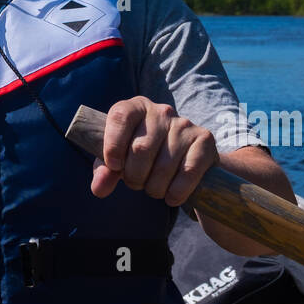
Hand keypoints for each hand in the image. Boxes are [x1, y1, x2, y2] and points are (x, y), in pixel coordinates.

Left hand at [91, 96, 216, 205]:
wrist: (187, 162)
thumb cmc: (144, 159)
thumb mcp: (121, 161)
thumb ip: (105, 172)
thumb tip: (98, 188)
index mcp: (136, 107)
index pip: (119, 116)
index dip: (113, 145)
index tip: (114, 166)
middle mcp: (161, 111)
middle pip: (140, 148)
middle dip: (134, 177)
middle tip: (137, 183)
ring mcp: (185, 124)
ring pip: (164, 166)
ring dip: (155, 188)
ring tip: (154, 188)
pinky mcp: (205, 140)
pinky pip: (188, 173)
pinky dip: (176, 192)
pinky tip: (172, 195)